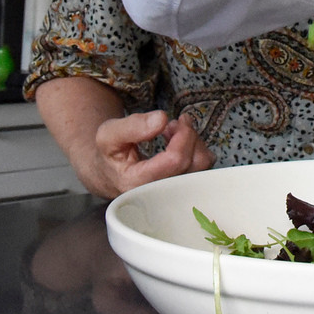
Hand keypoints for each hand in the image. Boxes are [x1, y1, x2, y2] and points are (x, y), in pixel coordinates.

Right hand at [86, 110, 214, 197]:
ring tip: (175, 132)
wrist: (109, 172)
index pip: (175, 161)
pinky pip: (204, 167)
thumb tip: (161, 120)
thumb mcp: (109, 135)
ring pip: (202, 165)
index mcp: (138, 183)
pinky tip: (180, 143)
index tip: (174, 122)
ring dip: (194, 141)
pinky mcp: (183, 186)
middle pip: (193, 162)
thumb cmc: (109, 154)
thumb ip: (132, 126)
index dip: (182, 136)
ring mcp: (173, 191)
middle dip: (187, 135)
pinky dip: (197, 149)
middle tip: (174, 123)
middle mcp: (159, 193)